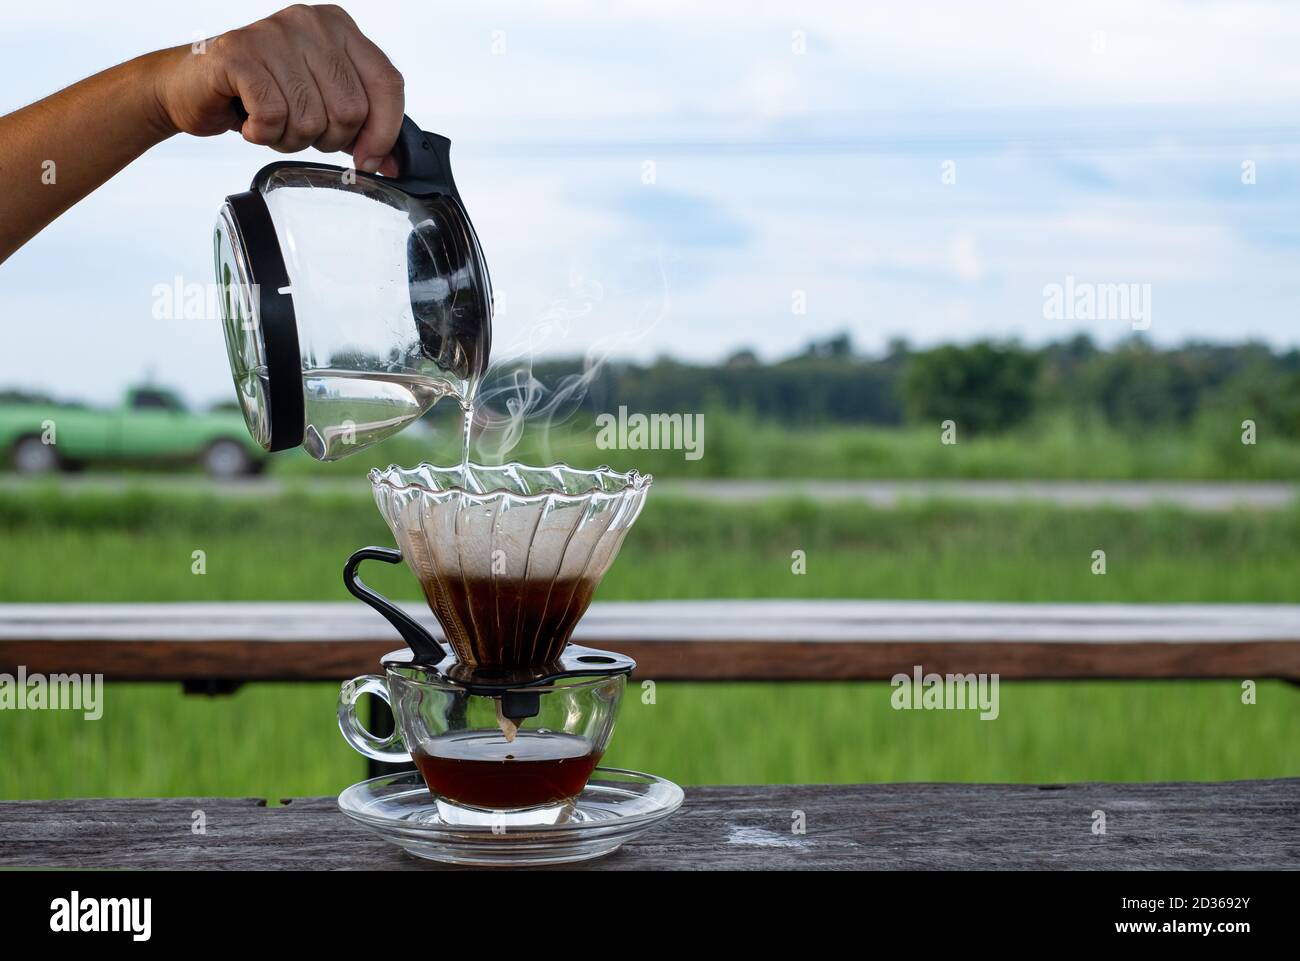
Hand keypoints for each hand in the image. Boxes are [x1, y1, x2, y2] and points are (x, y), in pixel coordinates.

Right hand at [150, 4, 403, 173]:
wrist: (193, 86)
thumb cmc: (264, 94)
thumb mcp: (322, 103)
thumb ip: (363, 126)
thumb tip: (392, 165)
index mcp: (341, 29)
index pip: (388, 83)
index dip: (384, 132)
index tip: (369, 160)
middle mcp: (311, 23)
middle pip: (351, 109)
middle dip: (327, 139)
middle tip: (298, 129)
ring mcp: (274, 33)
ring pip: (311, 118)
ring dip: (290, 139)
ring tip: (271, 123)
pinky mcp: (238, 52)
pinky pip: (273, 116)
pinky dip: (262, 134)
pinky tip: (249, 120)